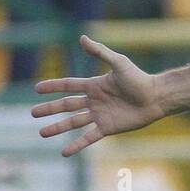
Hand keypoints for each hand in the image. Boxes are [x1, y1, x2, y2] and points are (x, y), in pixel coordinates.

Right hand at [32, 35, 165, 155]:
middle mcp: (95, 101)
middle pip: (67, 105)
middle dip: (50, 109)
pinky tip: (64, 152)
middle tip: (33, 113)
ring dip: (58, 127)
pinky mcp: (108, 128)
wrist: (156, 97)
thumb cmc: (139, 78)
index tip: (36, 89)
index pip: (68, 86)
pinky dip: (77, 144)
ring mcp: (100, 115)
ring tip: (42, 133)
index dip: (53, 86)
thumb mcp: (119, 63)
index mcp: (95, 85)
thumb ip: (100, 52)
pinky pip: (88, 137)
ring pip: (74, 122)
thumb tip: (81, 37)